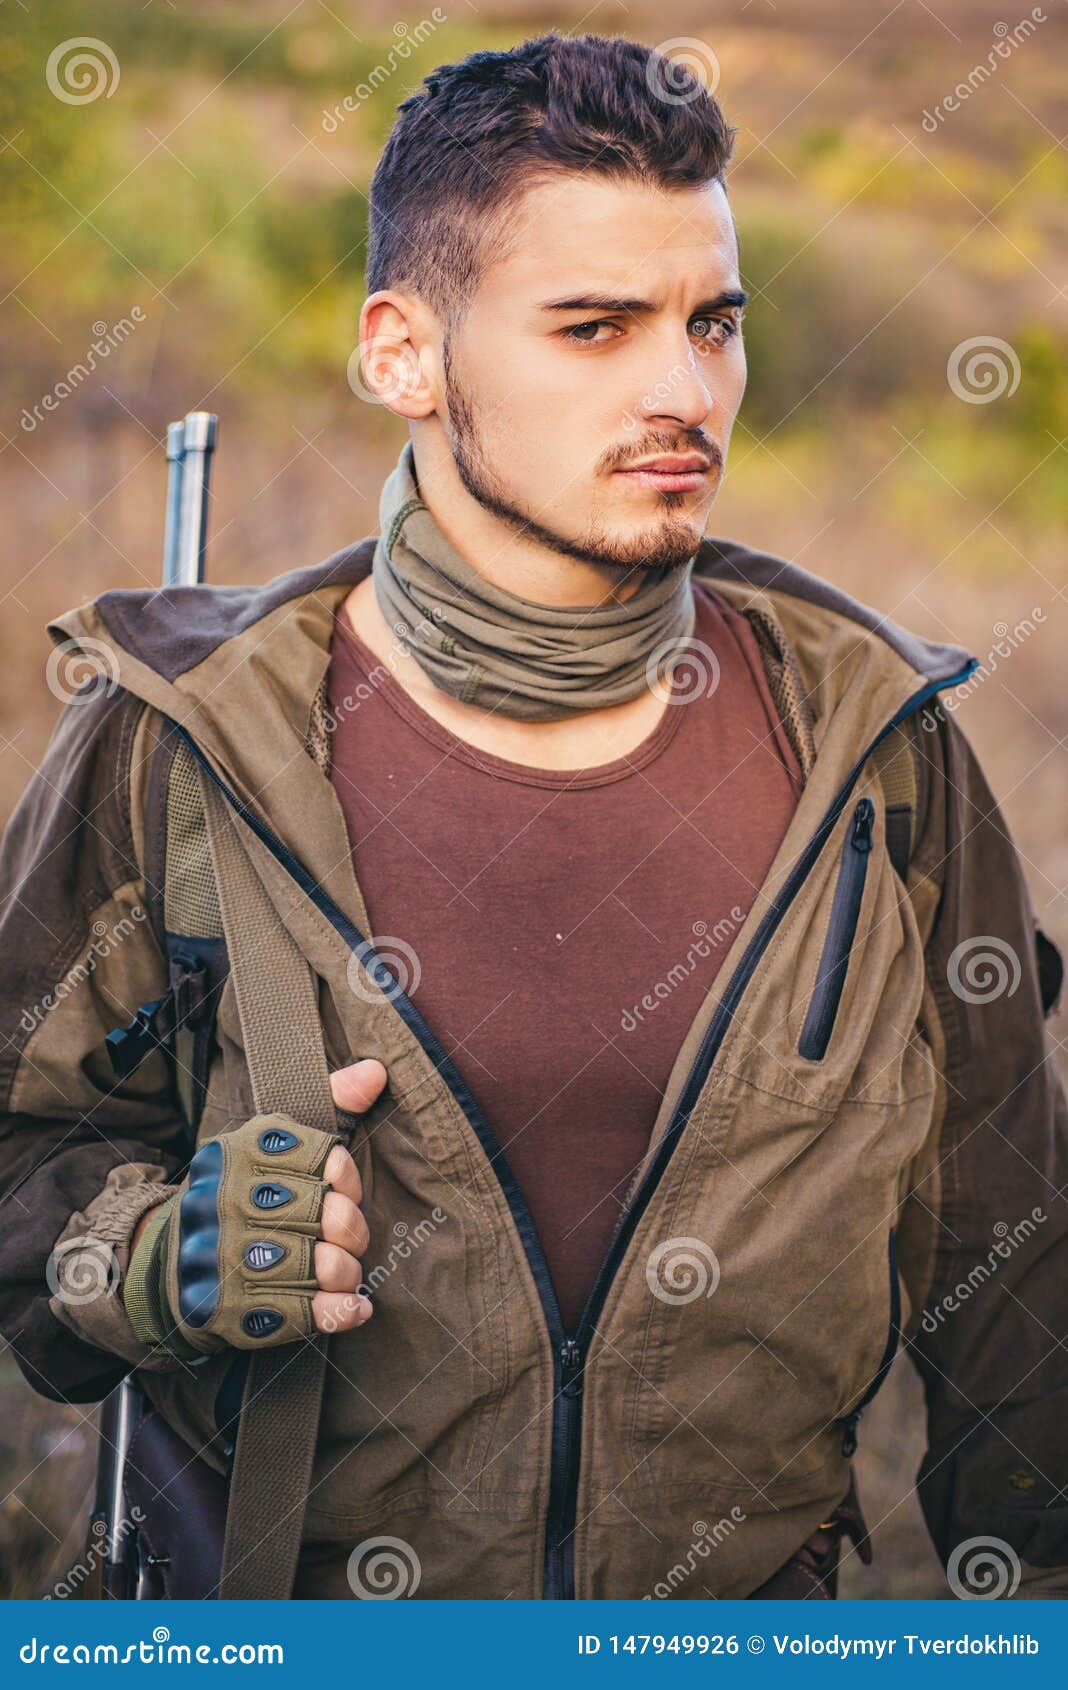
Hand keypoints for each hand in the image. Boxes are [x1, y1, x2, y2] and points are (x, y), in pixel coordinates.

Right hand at [134, 1058, 386, 1352]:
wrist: (173, 1260)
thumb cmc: (245, 1192)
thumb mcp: (276, 1139)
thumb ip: (331, 1103)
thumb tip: (377, 1072)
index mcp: (247, 1153)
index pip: (329, 1161)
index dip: (348, 1180)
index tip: (341, 1190)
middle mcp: (234, 1200)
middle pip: (330, 1215)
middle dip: (352, 1231)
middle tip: (349, 1239)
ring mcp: (231, 1256)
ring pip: (322, 1266)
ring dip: (347, 1274)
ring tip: (347, 1274)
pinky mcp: (234, 1308)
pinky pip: (303, 1313)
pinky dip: (338, 1312)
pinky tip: (353, 1308)